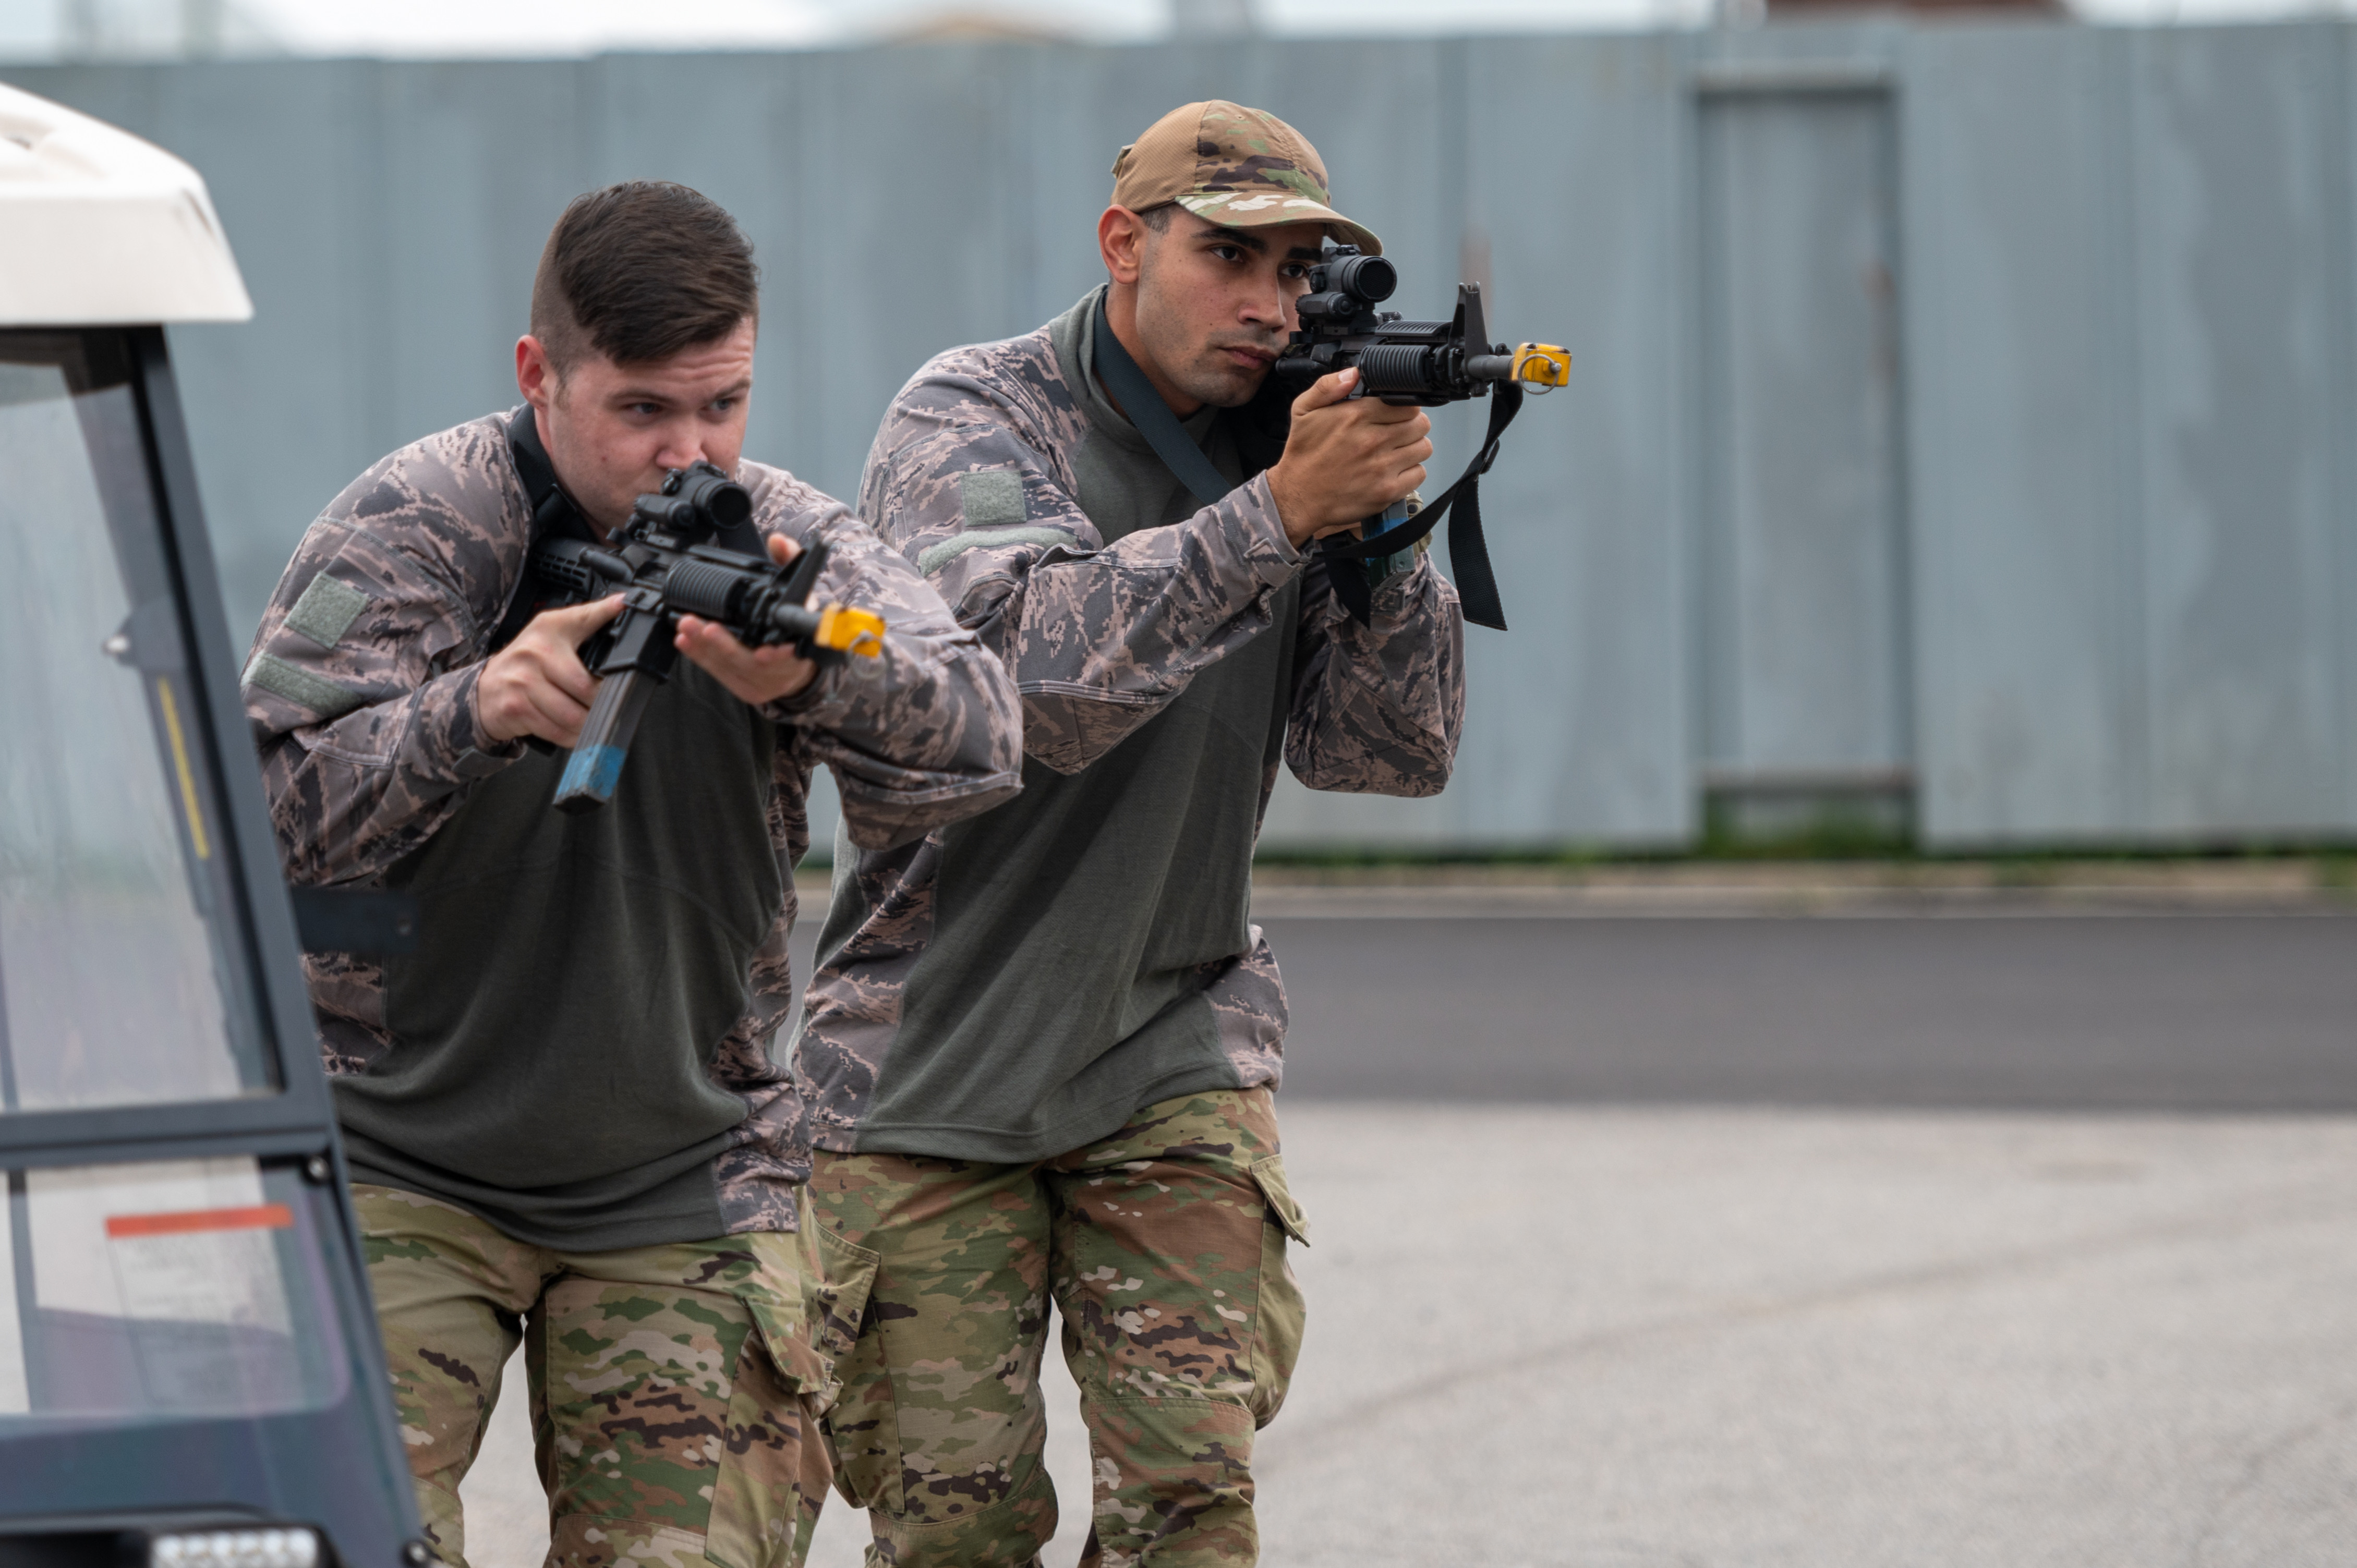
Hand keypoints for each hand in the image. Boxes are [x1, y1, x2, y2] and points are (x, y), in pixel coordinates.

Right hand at [478, 595, 624, 746]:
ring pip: (573, 714)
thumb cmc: (527, 663)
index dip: (606, 613)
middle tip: (609, 705)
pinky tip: (574, 730)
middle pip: (585, 686)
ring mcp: (523, 681)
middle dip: (601, 702)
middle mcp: (535, 651)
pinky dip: (572, 736)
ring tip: (592, 720)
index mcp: (550, 628)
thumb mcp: (552, 634)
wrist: (485, 690)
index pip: (584, 618)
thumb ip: (587, 621)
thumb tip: (622, 604)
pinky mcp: (516, 708)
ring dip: (588, 723)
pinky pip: (557, 730)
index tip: (624, 604)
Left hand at [675, 533, 820, 706]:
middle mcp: (783, 669)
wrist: (798, 666)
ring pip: (731, 668)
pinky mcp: (745, 689)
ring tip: (686, 626)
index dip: (779, 654)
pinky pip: (718, 674)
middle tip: (704, 627)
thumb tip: (777, 539)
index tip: (764, 652)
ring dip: (705, 649)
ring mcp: (763, 683)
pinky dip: (699, 657)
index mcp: (800, 647)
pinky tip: (684, 642)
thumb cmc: (793, 627)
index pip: (792, 654)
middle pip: (752, 662)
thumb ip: (788, 561)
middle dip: (726, 645)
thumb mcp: (799, 592)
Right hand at [1264, 368, 1432, 548]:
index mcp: (1355, 416)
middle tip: (1398, 431)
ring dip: (1414, 447)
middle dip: (1412, 425)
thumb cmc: (1303, 455)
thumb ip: (1328, 386)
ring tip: (1397, 450)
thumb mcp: (1303, 410)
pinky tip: (1395, 470)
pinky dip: (1411, 472)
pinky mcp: (1387, 491)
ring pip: (1423, 447)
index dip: (1405, 407)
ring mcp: (1382, 468)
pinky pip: (1419, 474)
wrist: (1298, 497)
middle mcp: (1372, 441)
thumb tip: (1354, 373)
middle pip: (1420, 424)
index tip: (1396, 413)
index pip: (1407, 403)